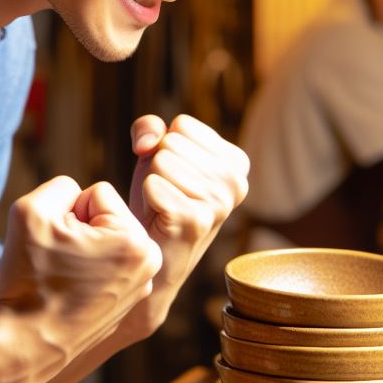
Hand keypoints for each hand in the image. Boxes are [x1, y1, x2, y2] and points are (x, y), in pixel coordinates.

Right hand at [0, 176, 162, 362]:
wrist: (25, 345)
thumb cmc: (28, 280)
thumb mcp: (31, 211)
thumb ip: (60, 186)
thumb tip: (79, 195)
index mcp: (136, 241)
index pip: (97, 192)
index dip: (66, 212)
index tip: (57, 245)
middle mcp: (150, 264)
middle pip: (106, 215)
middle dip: (78, 229)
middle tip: (59, 261)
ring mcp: (143, 285)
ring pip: (105, 238)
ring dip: (82, 248)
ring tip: (64, 276)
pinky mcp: (130, 300)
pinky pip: (106, 262)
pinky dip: (87, 269)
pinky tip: (71, 291)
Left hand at [127, 114, 249, 332]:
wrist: (152, 257)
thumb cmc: (156, 203)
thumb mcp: (156, 155)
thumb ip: (151, 129)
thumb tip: (147, 144)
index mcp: (236, 162)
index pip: (182, 125)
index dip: (164, 147)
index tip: (173, 176)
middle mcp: (235, 181)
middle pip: (171, 142)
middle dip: (156, 165)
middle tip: (166, 195)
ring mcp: (219, 203)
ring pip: (161, 162)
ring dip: (151, 183)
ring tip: (163, 208)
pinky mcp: (196, 221)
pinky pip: (153, 185)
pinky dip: (146, 198)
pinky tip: (158, 218)